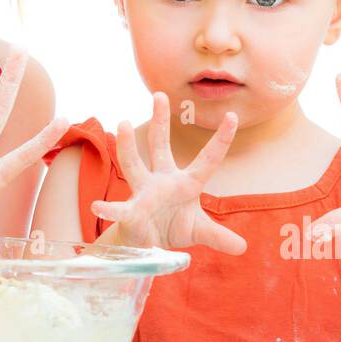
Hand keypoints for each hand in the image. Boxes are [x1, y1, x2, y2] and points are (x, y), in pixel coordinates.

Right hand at [90, 92, 245, 254]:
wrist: (147, 244)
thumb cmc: (173, 228)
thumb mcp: (199, 231)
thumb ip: (219, 236)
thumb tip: (243, 247)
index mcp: (186, 183)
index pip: (208, 159)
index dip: (221, 140)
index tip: (233, 117)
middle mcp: (163, 180)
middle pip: (160, 146)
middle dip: (160, 121)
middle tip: (159, 94)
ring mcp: (144, 193)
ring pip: (134, 164)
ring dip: (128, 146)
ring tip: (122, 123)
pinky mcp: (131, 211)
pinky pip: (119, 209)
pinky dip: (109, 208)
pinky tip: (97, 206)